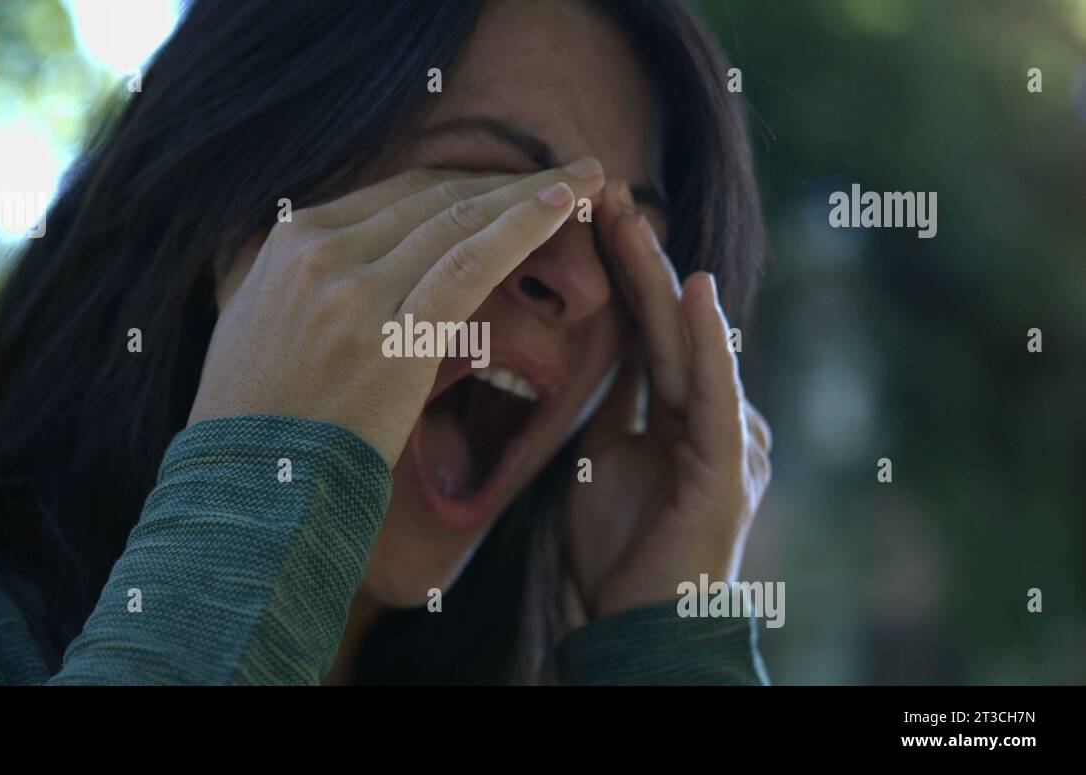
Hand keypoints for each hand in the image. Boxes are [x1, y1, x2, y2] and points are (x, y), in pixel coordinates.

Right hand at [187, 160, 607, 466]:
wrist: (239, 492)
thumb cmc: (254, 427)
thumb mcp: (254, 328)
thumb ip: (298, 285)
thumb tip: (336, 270)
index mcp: (288, 243)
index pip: (397, 195)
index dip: (467, 185)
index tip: (513, 185)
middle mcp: (318, 252)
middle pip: (434, 197)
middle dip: (509, 180)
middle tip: (570, 170)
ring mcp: (352, 290)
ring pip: (459, 220)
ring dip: (533, 193)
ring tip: (589, 177)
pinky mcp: (390, 336)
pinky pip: (470, 263)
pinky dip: (523, 225)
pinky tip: (566, 203)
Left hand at [564, 180, 771, 621]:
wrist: (637, 628)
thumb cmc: (621, 551)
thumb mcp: (605, 458)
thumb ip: (613, 403)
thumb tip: (597, 350)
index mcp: (686, 413)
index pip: (649, 327)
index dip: (622, 272)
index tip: (588, 215)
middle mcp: (716, 414)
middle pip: (669, 324)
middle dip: (637, 257)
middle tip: (606, 191)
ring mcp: (729, 437)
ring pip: (689, 346)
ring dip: (659, 280)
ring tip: (633, 217)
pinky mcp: (729, 467)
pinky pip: (713, 396)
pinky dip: (705, 343)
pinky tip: (692, 291)